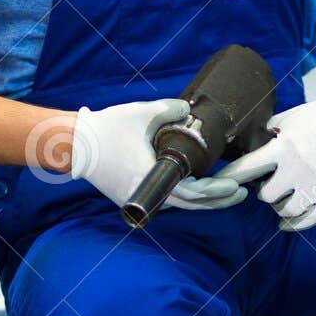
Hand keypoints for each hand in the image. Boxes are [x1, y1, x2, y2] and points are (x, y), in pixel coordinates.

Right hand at [68, 97, 247, 210]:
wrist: (74, 145)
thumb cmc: (106, 130)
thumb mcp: (141, 113)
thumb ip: (169, 109)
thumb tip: (189, 110)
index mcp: (152, 177)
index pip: (192, 194)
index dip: (216, 192)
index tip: (235, 186)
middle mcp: (147, 195)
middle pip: (191, 205)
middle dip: (218, 199)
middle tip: (240, 192)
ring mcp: (140, 199)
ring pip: (179, 205)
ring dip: (203, 200)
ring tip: (226, 192)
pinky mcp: (133, 197)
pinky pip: (166, 201)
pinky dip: (185, 197)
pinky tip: (198, 189)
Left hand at [213, 76, 315, 230]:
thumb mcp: (290, 118)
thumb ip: (269, 134)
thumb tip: (248, 145)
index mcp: (283, 147)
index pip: (246, 168)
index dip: (228, 178)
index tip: (215, 184)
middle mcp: (297, 168)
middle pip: (265, 195)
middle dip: (264, 192)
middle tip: (270, 185)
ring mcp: (315, 184)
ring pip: (285, 210)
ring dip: (281, 207)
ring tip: (284, 199)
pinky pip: (308, 219)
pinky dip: (294, 224)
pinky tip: (287, 223)